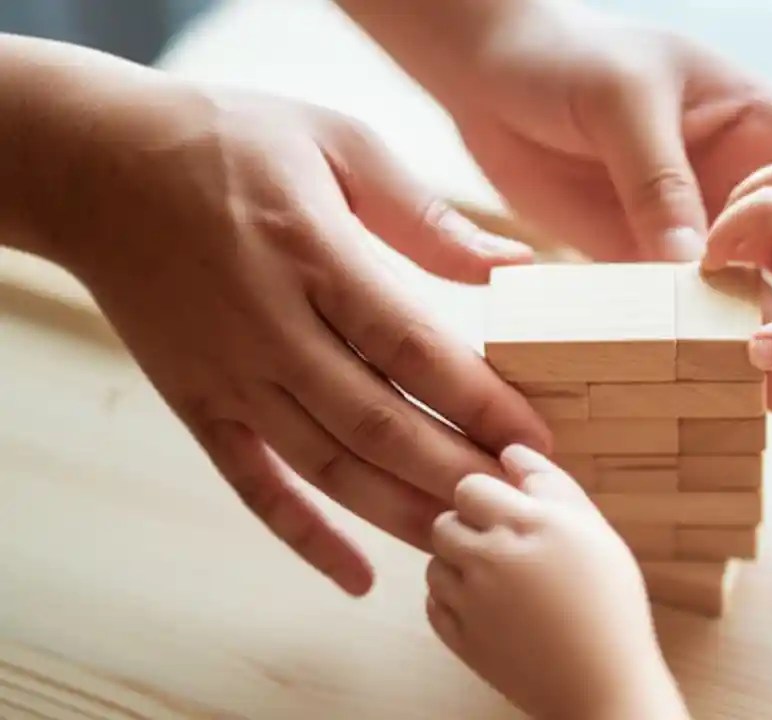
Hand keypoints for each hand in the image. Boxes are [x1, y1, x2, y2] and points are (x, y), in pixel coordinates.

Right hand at [47, 77, 550, 594]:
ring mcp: (229, 373)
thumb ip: (423, 214)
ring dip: (399, 511)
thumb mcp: (336, 142)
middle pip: (376, 421)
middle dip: (455, 470)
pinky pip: (252, 484)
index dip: (479, 400)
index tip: (537, 440)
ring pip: (325, 466)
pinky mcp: (197, 402)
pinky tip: (356, 577)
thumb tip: (513, 265)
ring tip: (466, 541)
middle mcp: (269, 326)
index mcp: (314, 253)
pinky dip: (303, 535)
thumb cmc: (229, 140)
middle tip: (519, 505)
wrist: (97, 164)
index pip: (412, 345)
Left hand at [372, 1, 771, 426]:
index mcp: (759, 126)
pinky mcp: (649, 255)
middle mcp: (746, 182)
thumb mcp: (622, 102)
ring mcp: (702, 225)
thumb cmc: (563, 59)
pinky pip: (704, 315)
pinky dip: (739, 351)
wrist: (488, 73)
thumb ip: (659, 182)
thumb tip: (699, 270)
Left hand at [427, 445, 684, 719]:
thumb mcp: (594, 530)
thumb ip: (550, 484)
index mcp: (527, 523)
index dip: (489, 498)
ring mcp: (469, 601)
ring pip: (434, 562)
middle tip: (508, 551)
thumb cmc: (608, 605)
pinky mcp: (457, 638)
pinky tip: (493, 610)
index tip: (512, 516)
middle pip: (445, 522)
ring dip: (459, 567)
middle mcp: (490, 556)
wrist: (602, 684)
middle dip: (469, 530)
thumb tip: (512, 451)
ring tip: (503, 584)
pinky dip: (454, 602)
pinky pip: (433, 603)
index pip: (470, 486)